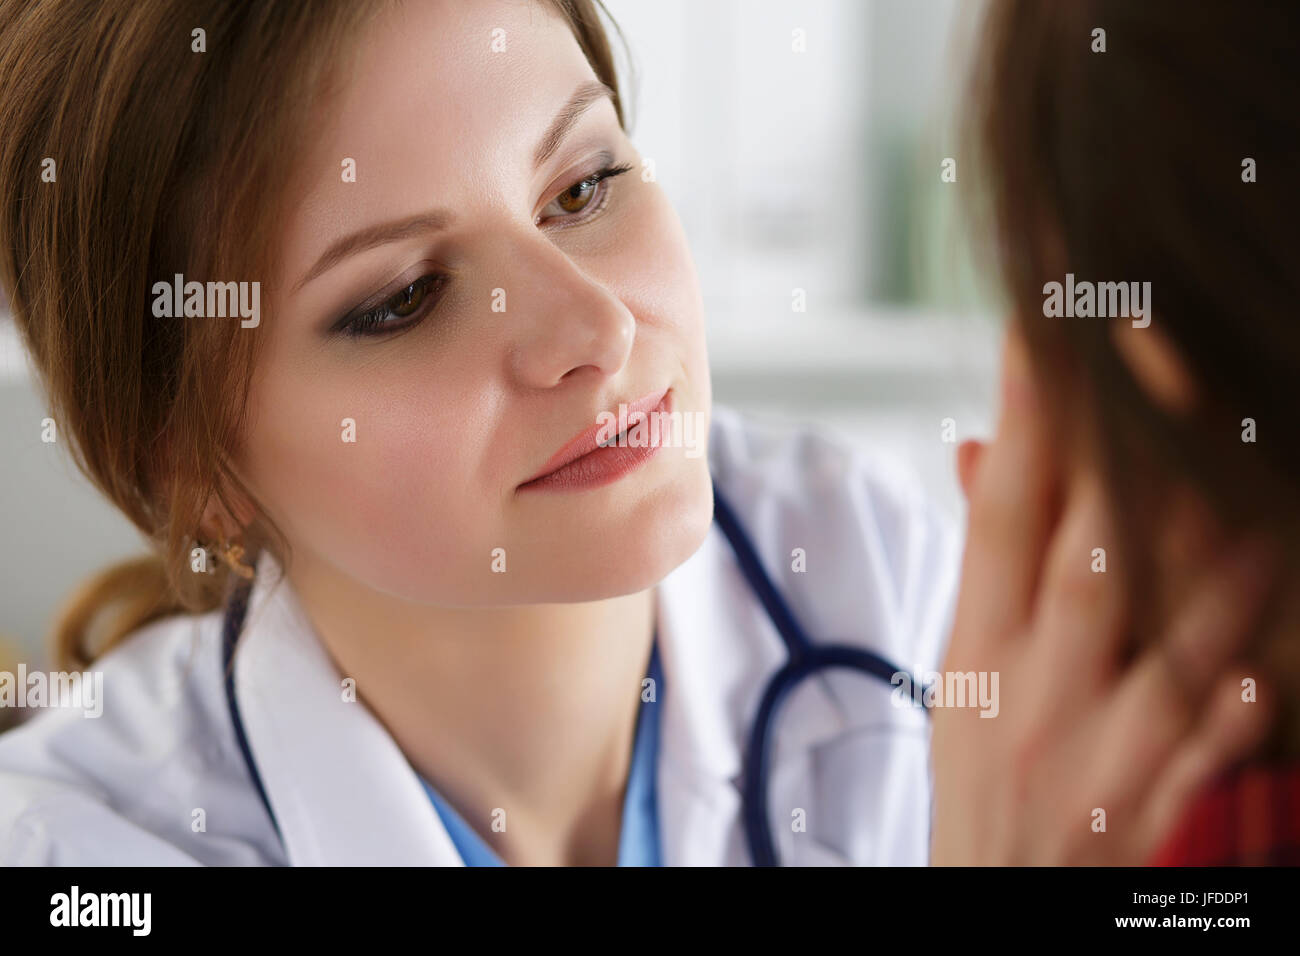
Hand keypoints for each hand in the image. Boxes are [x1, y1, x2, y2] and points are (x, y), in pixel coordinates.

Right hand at [929, 330, 1276, 864]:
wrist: (993, 898)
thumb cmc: (981, 772)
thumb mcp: (961, 672)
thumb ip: (986, 564)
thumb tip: (987, 453)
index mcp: (977, 647)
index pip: (998, 519)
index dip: (1023, 426)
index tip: (1042, 338)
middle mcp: (1028, 690)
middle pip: (1082, 564)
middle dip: (1122, 467)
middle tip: (1164, 373)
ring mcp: (1087, 752)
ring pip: (1157, 657)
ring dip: (1211, 586)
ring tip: (1259, 509)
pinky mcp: (1140, 810)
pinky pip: (1193, 765)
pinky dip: (1224, 723)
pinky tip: (1254, 681)